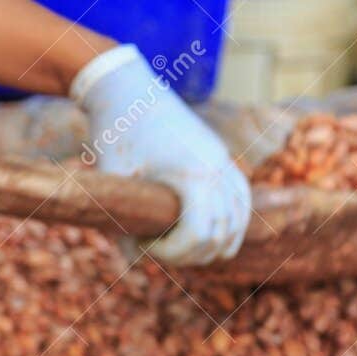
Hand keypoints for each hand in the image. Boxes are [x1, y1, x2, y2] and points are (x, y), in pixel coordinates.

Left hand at [72, 45, 250, 265]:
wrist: (128, 88)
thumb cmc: (117, 133)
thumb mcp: (115, 184)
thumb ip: (124, 227)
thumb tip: (133, 266)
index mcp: (193, 175)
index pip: (200, 236)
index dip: (173, 253)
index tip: (144, 246)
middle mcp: (217, 168)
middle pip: (222, 234)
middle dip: (190, 253)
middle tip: (158, 248)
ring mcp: (223, 160)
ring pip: (239, 220)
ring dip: (215, 243)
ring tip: (181, 245)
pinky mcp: (221, 156)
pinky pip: (241, 198)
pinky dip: (231, 222)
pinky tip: (208, 234)